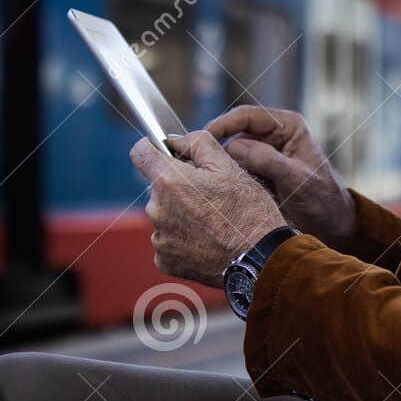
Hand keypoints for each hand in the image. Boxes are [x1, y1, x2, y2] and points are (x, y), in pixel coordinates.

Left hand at [129, 131, 287, 287]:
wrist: (260, 258)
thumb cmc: (249, 211)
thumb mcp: (229, 166)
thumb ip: (197, 143)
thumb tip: (174, 140)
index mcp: (170, 181)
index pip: (140, 153)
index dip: (152, 149)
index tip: (166, 155)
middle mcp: (157, 209)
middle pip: (157, 187)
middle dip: (176, 187)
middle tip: (208, 197)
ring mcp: (159, 238)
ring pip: (163, 215)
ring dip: (180, 214)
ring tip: (211, 223)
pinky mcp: (164, 260)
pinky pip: (167, 241)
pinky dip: (182, 239)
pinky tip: (206, 241)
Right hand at [205, 107, 356, 248]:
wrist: (331, 224)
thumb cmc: (322, 199)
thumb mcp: (296, 179)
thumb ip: (268, 160)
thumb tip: (234, 146)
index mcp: (288, 126)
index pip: (248, 115)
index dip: (224, 123)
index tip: (205, 135)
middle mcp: (274, 135)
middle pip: (235, 132)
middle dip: (218, 145)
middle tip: (200, 162)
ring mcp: (265, 153)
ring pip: (232, 151)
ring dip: (222, 164)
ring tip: (209, 177)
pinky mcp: (258, 171)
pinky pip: (236, 168)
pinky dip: (228, 176)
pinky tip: (220, 186)